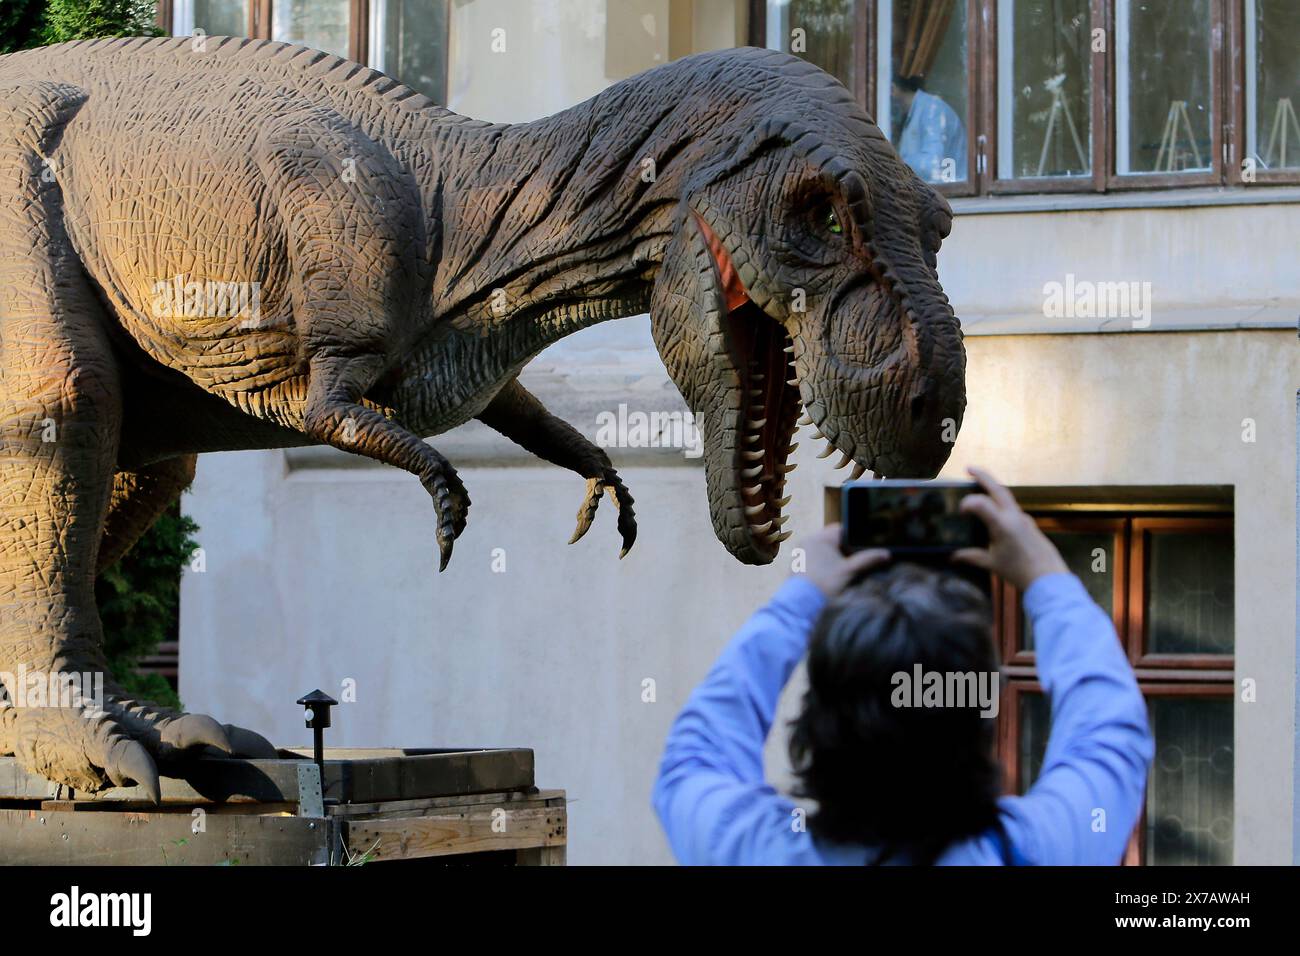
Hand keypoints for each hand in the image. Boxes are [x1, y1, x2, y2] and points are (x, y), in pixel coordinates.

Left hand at [795, 524, 889, 597]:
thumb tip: (886, 553)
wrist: (803, 603)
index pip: (841, 529)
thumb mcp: (849, 571)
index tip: (861, 546)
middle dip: (842, 548)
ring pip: (822, 548)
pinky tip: (827, 573)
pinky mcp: (797, 562)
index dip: (853, 537)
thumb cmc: (825, 585)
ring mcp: (801, 551)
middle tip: (851, 559)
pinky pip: (813, 556)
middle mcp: (808, 541)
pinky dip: (821, 562)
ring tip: (839, 567)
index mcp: (820, 538)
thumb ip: (868, 559)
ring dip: (832, 555)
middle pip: (832, 539)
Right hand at [952, 466, 1067, 591]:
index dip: (967, 503)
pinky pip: (1012, 508)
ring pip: (1007, 497)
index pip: (980, 502)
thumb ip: (971, 556)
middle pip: (998, 488)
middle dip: (983, 476)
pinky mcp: (1029, 524)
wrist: (1048, 578)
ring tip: (980, 487)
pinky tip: (995, 515)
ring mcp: (1024, 518)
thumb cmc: (1018, 571)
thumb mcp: (991, 563)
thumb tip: (953, 556)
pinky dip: (1001, 505)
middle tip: (969, 468)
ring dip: (993, 489)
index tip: (960, 512)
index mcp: (1002, 524)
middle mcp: (1014, 516)